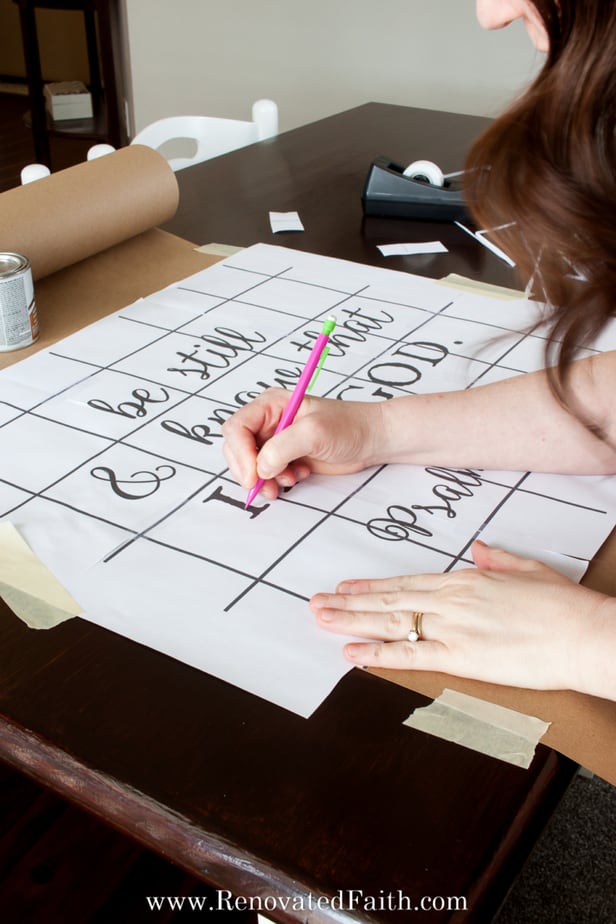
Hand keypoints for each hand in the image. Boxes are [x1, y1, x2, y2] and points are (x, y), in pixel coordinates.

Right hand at [222, 388, 385, 498]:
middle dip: (249, 470)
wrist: (371, 440)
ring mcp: (275, 440)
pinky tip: (299, 476)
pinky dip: (277, 481)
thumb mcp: (314, 432)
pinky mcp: (284, 457)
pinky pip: (266, 474)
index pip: (237, 427)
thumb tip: (261, 468)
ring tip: (288, 480)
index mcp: (270, 405)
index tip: (254, 475)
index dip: (240, 453)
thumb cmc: (349, 426)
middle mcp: (268, 421)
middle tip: (265, 486)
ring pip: (250, 464)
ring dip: (264, 479)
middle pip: (237, 447)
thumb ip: (282, 448)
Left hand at [310, 540, 610, 694]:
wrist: (585, 634)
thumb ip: (500, 559)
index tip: (347, 586)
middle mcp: (451, 600)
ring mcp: (453, 627)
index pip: (407, 582)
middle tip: (315, 601)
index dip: (373, 586)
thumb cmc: (564, 605)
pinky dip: (377, 654)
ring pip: (389, 621)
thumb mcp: (530, 570)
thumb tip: (481, 548)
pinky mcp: (461, 657)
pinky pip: (410, 655)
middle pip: (389, 599)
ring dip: (351, 620)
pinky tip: (352, 653)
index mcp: (466, 580)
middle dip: (349, 601)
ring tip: (321, 619)